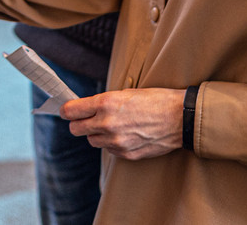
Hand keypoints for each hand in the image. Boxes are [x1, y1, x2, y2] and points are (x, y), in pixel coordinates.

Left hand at [61, 87, 184, 159]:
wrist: (180, 118)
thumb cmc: (154, 100)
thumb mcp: (125, 93)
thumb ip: (102, 102)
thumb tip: (85, 108)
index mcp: (105, 104)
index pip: (70, 111)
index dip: (66, 110)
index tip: (66, 111)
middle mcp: (106, 124)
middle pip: (76, 129)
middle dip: (79, 123)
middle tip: (87, 119)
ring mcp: (116, 141)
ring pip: (92, 141)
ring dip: (96, 134)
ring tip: (112, 125)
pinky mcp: (125, 154)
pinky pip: (108, 150)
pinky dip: (112, 143)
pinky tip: (125, 134)